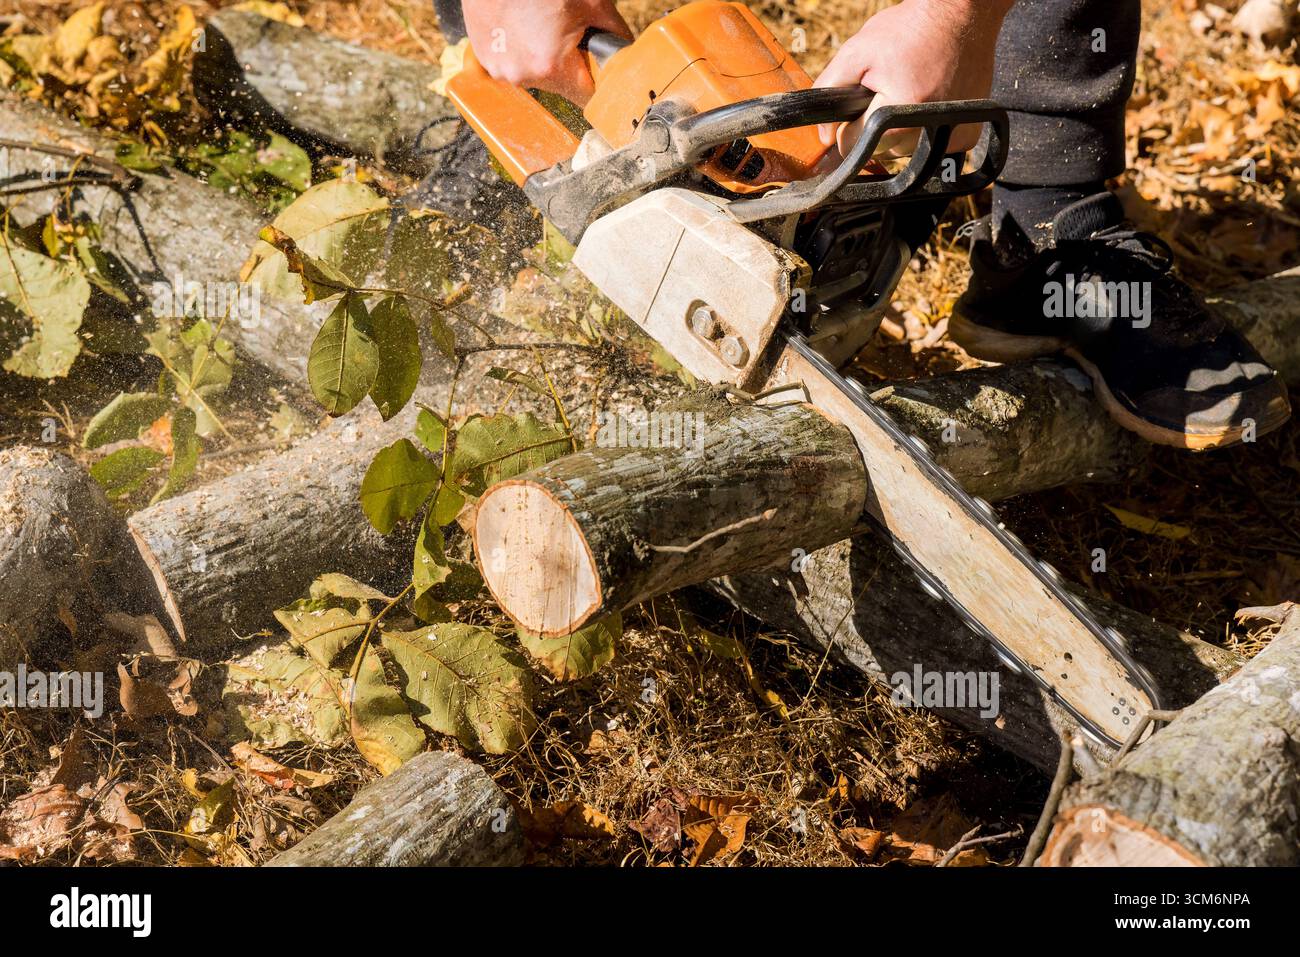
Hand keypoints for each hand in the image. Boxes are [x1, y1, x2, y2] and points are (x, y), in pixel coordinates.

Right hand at [462, 0, 631, 105]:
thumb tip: (627, 58)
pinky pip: (513, 65)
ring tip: (540, 25)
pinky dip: (520, 51)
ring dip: (542, 57)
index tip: (597, 67)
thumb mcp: (591, 3)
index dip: (596, 81)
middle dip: (568, 64)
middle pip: (560, 85)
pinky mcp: (484, 60)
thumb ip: (615, 36)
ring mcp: (498, 69)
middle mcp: (521, 74)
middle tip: (564, 31)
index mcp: (549, 65)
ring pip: (536, 76)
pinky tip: (521, 27)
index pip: (586, 96)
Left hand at [813, 0, 1013, 157]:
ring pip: (905, 151)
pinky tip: (932, 99)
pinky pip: (931, 146)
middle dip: (876, 124)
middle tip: (892, 87)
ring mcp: (950, 139)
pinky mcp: (967, 137)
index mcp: (894, 117)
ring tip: (912, 90)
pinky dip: (926, 129)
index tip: (864, 98)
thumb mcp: (857, 52)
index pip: (852, 144)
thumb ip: (830, 90)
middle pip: (880, 150)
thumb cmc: (909, 29)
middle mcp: (925, 134)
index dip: (850, 121)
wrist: (962, 15)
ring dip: (901, 128)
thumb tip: (823, 136)